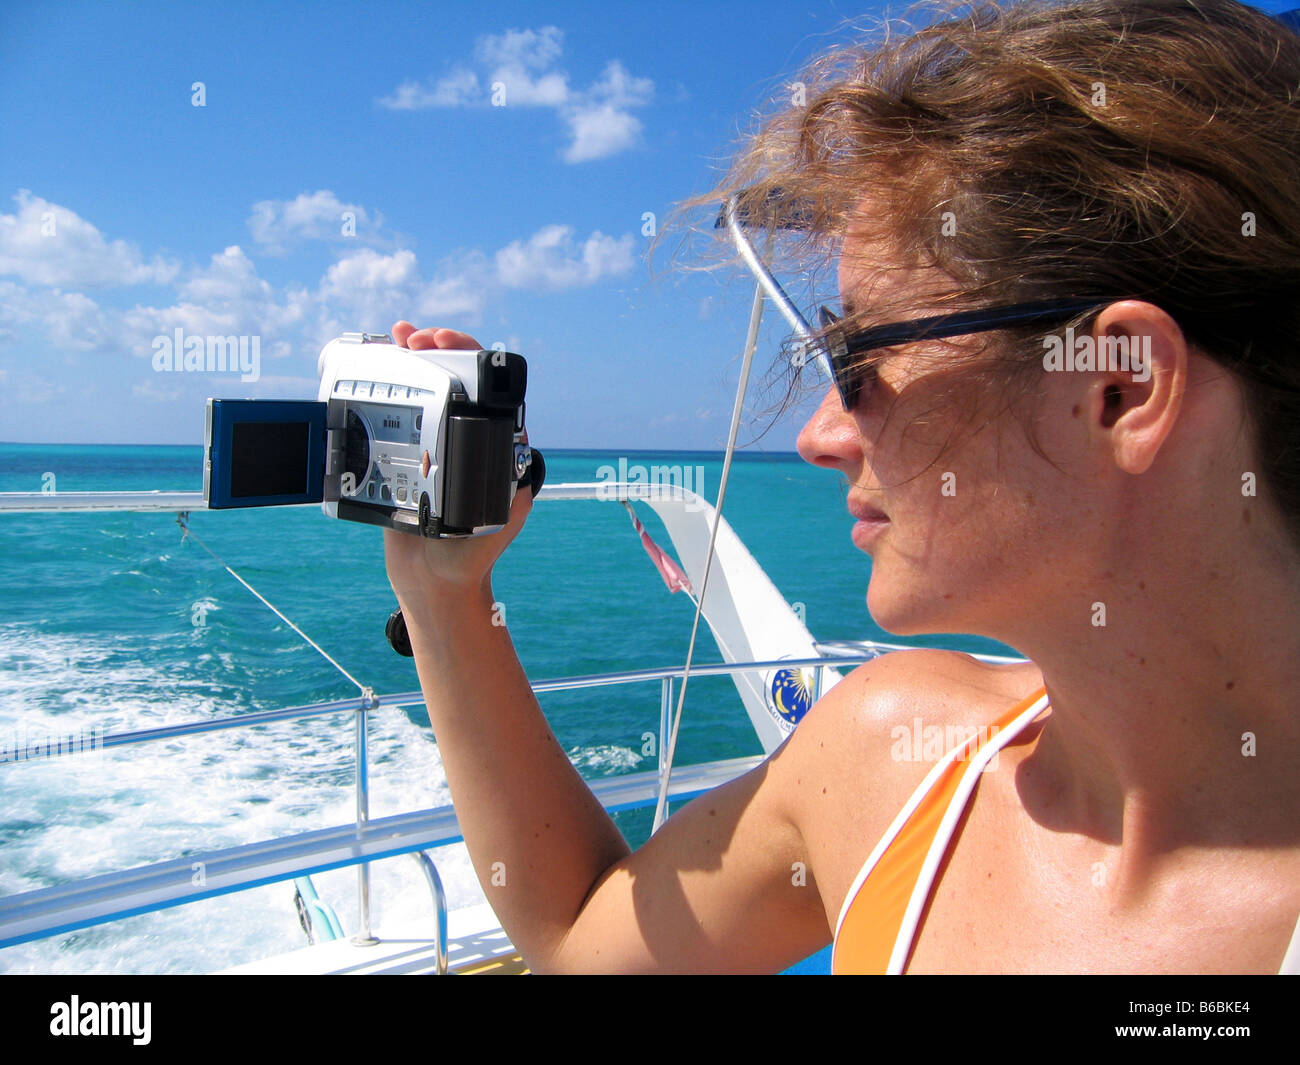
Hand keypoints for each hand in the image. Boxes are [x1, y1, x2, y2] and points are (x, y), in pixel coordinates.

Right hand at [383, 321, 534, 607]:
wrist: (435, 582)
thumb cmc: (474, 552)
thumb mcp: (500, 515)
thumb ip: (509, 485)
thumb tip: (515, 450)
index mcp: (492, 442)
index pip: (487, 384)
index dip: (469, 354)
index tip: (447, 344)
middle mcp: (462, 435)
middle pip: (452, 377)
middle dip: (436, 348)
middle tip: (415, 339)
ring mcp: (430, 443)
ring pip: (422, 390)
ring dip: (407, 359)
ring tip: (394, 339)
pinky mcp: (400, 457)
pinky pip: (392, 416)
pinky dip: (382, 387)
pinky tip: (371, 365)